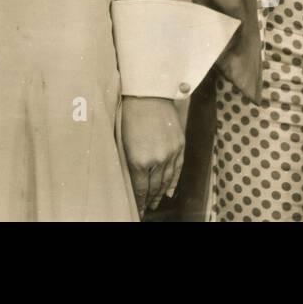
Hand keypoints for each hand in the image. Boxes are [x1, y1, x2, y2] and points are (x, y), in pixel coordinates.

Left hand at [121, 95, 184, 215]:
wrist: (148, 94)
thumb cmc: (129, 115)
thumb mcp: (122, 141)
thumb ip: (128, 163)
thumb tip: (133, 180)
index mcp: (138, 160)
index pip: (140, 189)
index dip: (140, 201)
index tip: (138, 209)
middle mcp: (156, 159)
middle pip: (154, 187)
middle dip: (149, 199)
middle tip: (146, 208)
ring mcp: (170, 153)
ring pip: (166, 180)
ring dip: (160, 193)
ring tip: (156, 202)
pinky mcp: (179, 145)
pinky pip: (178, 169)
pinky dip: (173, 182)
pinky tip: (169, 192)